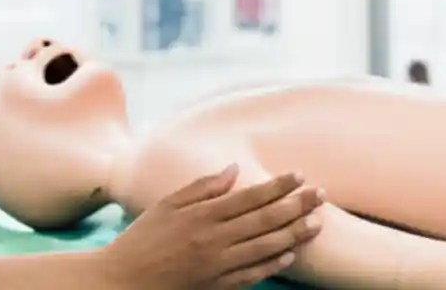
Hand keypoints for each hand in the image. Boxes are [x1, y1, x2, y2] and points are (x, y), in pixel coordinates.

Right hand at [101, 165, 323, 289]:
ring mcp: (219, 265)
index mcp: (201, 215)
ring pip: (267, 247)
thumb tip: (233, 169)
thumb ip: (201, 186)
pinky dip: (275, 263)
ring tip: (317, 222)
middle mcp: (214, 239)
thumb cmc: (142, 239)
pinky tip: (290, 253)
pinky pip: (255, 274)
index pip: (249, 196)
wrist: (124, 280)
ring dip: (295, 233)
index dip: (277, 186)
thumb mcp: (165, 205)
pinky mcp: (219, 286)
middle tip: (320, 195)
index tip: (299, 175)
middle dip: (297, 205)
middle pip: (266, 220)